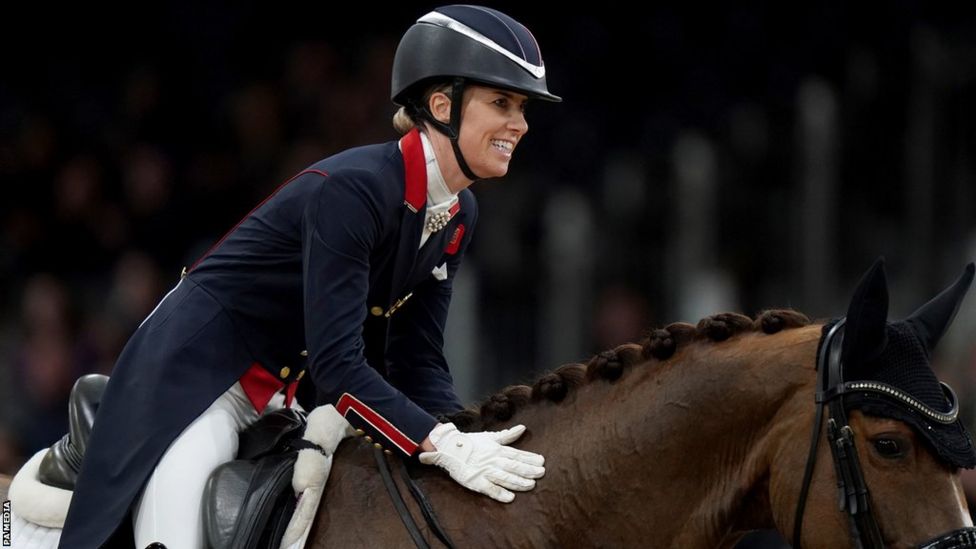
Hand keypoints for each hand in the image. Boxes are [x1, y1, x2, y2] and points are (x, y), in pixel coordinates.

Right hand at [418, 422, 544, 502]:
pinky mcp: (476, 482)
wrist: (448, 448)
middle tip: (541, 473)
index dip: (529, 458)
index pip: (517, 454)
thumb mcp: (490, 437)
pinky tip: (510, 498)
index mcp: (497, 450)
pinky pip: (489, 489)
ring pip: (504, 477)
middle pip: (513, 466)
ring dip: (518, 481)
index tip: (542, 461)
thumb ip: (507, 435)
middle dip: (528, 470)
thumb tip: (522, 428)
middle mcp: (493, 460)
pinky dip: (499, 493)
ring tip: (531, 485)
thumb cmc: (470, 443)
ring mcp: (485, 471)